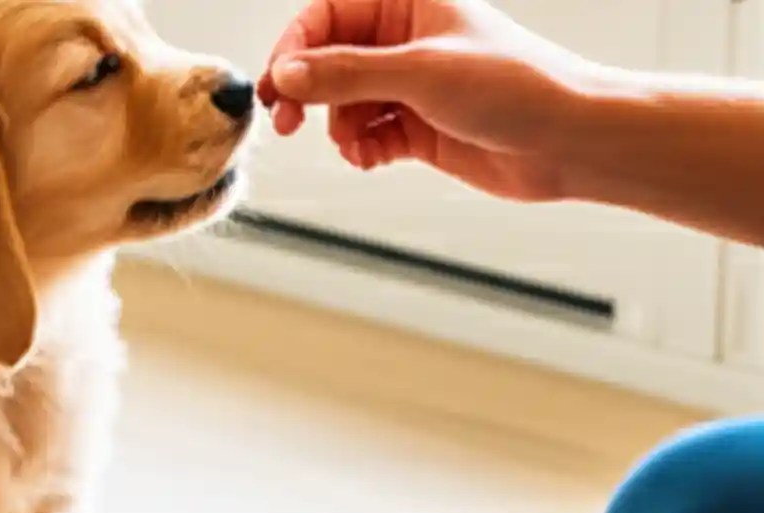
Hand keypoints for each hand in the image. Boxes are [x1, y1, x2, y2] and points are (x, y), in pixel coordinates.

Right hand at [259, 0, 598, 200]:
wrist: (572, 142)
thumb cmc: (519, 86)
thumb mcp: (421, 72)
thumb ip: (346, 73)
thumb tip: (286, 75)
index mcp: (407, 2)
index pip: (325, 15)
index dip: (295, 49)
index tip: (279, 87)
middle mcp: (405, 39)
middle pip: (327, 60)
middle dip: (308, 93)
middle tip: (287, 124)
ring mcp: (411, 84)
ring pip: (343, 102)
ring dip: (339, 127)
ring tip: (357, 146)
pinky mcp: (419, 126)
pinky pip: (367, 134)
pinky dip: (361, 148)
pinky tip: (372, 159)